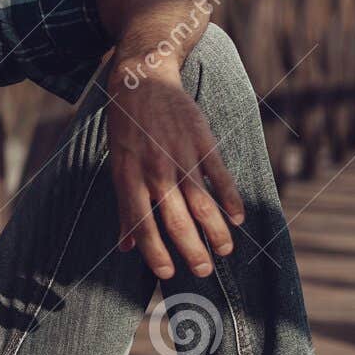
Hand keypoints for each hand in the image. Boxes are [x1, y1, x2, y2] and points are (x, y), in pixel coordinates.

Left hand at [106, 51, 244, 278]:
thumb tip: (124, 246)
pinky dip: (230, 199)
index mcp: (129, 178)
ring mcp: (180, 156)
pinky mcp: (202, 142)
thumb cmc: (126, 128)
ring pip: (201, 203)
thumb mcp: (117, 165)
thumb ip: (124, 206)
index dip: (154, 251)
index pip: (142, 224)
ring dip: (215, 231)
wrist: (143, 80)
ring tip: (225, 251)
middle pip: (175, 219)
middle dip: (191, 249)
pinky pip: (219, 176)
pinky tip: (237, 218)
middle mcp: (154, 170)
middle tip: (203, 271)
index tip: (167, 273)